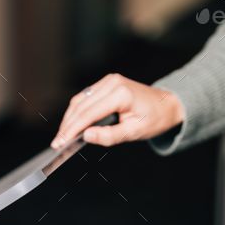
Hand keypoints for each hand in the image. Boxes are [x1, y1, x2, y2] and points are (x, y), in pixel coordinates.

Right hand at [51, 73, 183, 147]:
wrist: (167, 104)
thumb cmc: (154, 119)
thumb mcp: (134, 133)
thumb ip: (109, 136)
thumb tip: (86, 136)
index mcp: (120, 94)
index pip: (88, 113)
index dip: (72, 130)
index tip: (60, 143)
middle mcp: (112, 83)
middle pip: (80, 105)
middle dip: (67, 125)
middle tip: (57, 143)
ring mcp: (108, 81)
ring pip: (80, 100)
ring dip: (69, 118)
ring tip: (62, 136)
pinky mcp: (106, 83)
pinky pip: (86, 97)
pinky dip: (77, 111)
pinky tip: (72, 124)